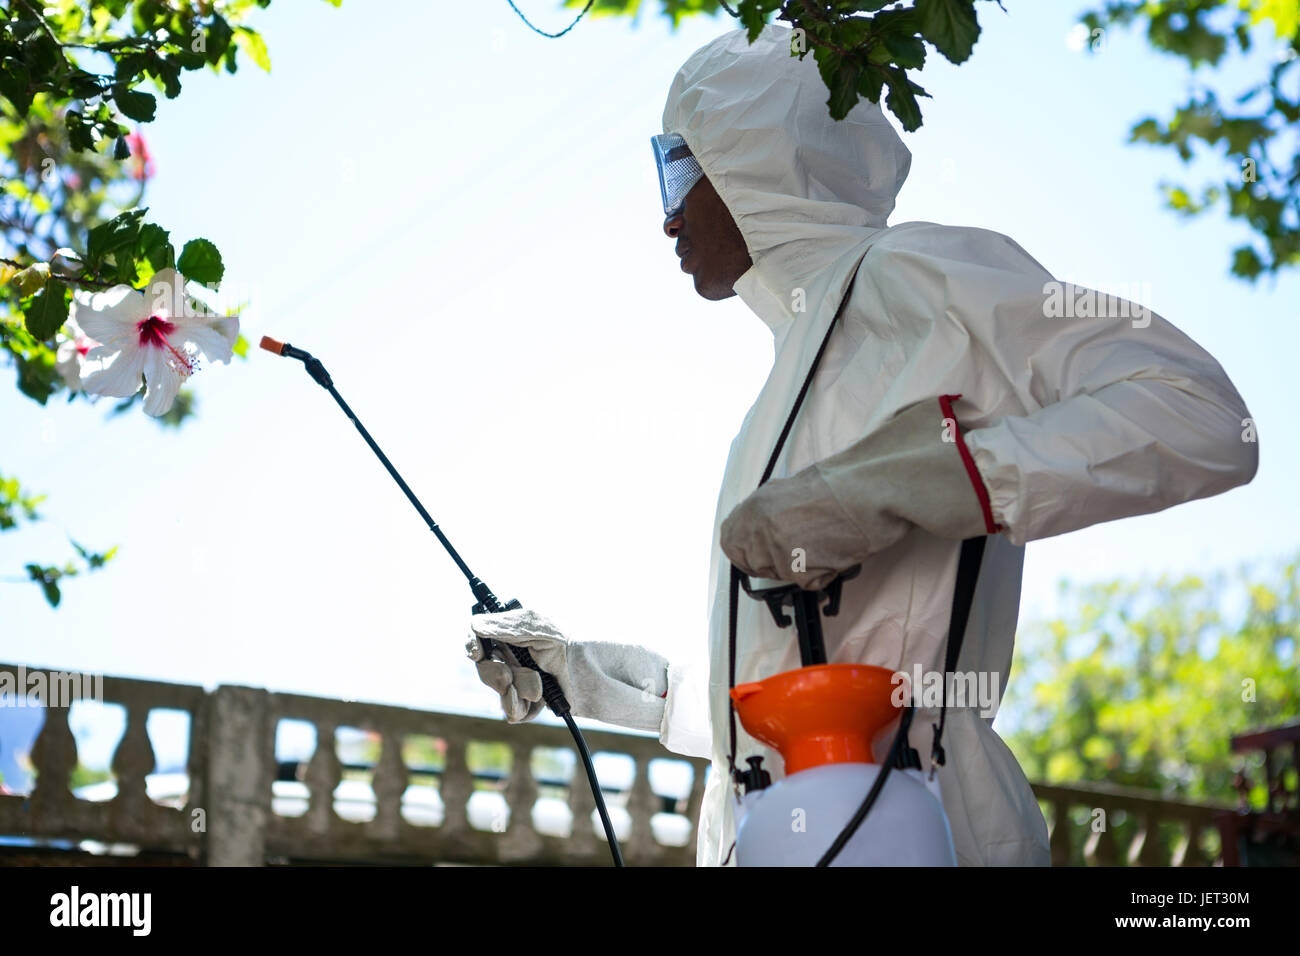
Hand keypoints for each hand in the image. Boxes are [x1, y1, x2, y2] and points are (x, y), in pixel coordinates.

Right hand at [466, 608, 670, 731]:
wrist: (632, 684)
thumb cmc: (603, 649)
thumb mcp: (552, 631)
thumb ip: (513, 627)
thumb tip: (476, 623)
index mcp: (530, 631)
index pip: (486, 635)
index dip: (475, 644)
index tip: (476, 651)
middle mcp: (529, 654)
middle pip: (486, 665)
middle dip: (494, 672)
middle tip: (510, 677)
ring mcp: (535, 680)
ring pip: (498, 690)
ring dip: (512, 691)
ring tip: (538, 690)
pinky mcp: (544, 704)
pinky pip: (515, 712)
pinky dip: (522, 709)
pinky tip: (539, 704)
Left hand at [721, 398, 990, 588]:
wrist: (871, 489)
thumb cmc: (843, 484)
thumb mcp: (792, 490)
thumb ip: (771, 513)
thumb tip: (765, 534)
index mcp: (755, 503)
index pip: (730, 542)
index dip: (748, 551)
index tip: (763, 552)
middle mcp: (759, 526)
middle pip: (754, 564)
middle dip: (776, 563)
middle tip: (805, 549)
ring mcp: (776, 548)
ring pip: (783, 576)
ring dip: (804, 567)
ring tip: (828, 543)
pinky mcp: (798, 568)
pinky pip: (808, 583)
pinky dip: (825, 574)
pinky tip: (838, 552)